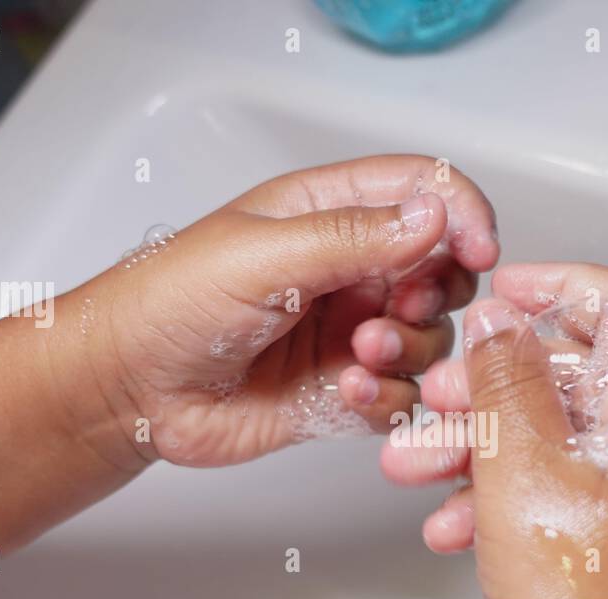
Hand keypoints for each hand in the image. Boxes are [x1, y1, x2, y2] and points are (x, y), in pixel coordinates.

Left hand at [51, 155, 498, 468]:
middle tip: (403, 309)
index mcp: (330, 212)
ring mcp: (350, 330)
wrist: (130, 388)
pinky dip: (388, 398)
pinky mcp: (345, 389)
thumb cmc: (169, 302)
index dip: (462, 214)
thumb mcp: (262, 254)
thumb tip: (434, 214)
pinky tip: (347, 393)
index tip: (477, 250)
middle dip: (437, 293)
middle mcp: (349, 268)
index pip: (424, 191)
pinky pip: (402, 395)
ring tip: (358, 357)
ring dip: (409, 350)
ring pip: (430, 338)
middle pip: (442, 269)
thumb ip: (353, 237)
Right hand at [381, 262, 607, 598]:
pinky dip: (498, 494)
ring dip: (481, 442)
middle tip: (440, 393)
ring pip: (555, 435)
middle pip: (580, 372)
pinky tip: (451, 521)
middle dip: (494, 380)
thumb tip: (497, 327)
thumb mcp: (526, 475)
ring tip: (417, 462)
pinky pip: (552, 489)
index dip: (559, 285)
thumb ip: (505, 382)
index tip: (502, 289)